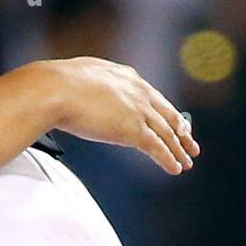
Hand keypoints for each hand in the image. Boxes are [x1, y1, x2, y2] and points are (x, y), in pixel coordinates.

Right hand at [43, 57, 198, 175]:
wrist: (55, 90)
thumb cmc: (57, 85)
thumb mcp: (80, 79)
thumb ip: (90, 87)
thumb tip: (80, 95)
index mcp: (127, 77)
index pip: (153, 97)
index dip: (165, 112)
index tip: (174, 122)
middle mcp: (139, 92)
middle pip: (167, 115)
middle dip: (181, 132)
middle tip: (190, 144)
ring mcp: (138, 110)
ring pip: (167, 133)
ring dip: (178, 150)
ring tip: (186, 162)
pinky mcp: (134, 129)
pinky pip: (157, 147)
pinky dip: (169, 159)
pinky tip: (176, 169)